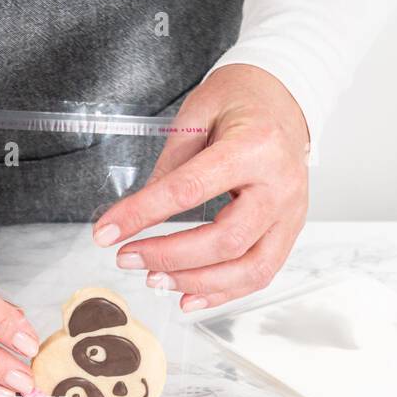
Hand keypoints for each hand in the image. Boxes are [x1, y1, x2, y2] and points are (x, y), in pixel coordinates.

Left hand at [92, 64, 309, 311]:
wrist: (286, 98)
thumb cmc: (241, 100)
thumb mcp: (196, 115)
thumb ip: (170, 166)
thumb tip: (137, 216)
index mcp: (255, 147)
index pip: (190, 190)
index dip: (142, 215)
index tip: (106, 232)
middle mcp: (280, 184)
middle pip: (225, 240)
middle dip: (169, 257)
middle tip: (127, 258)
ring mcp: (291, 213)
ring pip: (249, 269)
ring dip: (196, 283)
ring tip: (153, 280)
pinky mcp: (290, 231)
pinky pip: (260, 274)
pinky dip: (222, 293)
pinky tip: (187, 297)